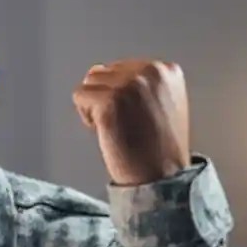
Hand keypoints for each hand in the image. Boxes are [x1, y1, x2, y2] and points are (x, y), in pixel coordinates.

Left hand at [72, 59, 189, 185]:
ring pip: (89, 84)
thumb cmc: (159, 149)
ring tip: (116, 128)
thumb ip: (140, 84)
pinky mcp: (110, 100)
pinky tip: (107, 132)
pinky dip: (86, 117)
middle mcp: (150, 71)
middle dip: (106, 99)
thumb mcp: (162, 103)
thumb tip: (97, 70)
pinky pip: (79, 97)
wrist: (162, 177)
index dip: (120, 96)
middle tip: (124, 126)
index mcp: (167, 70)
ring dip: (95, 106)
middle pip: (103, 73)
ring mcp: (129, 84)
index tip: (135, 118)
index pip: (122, 69)